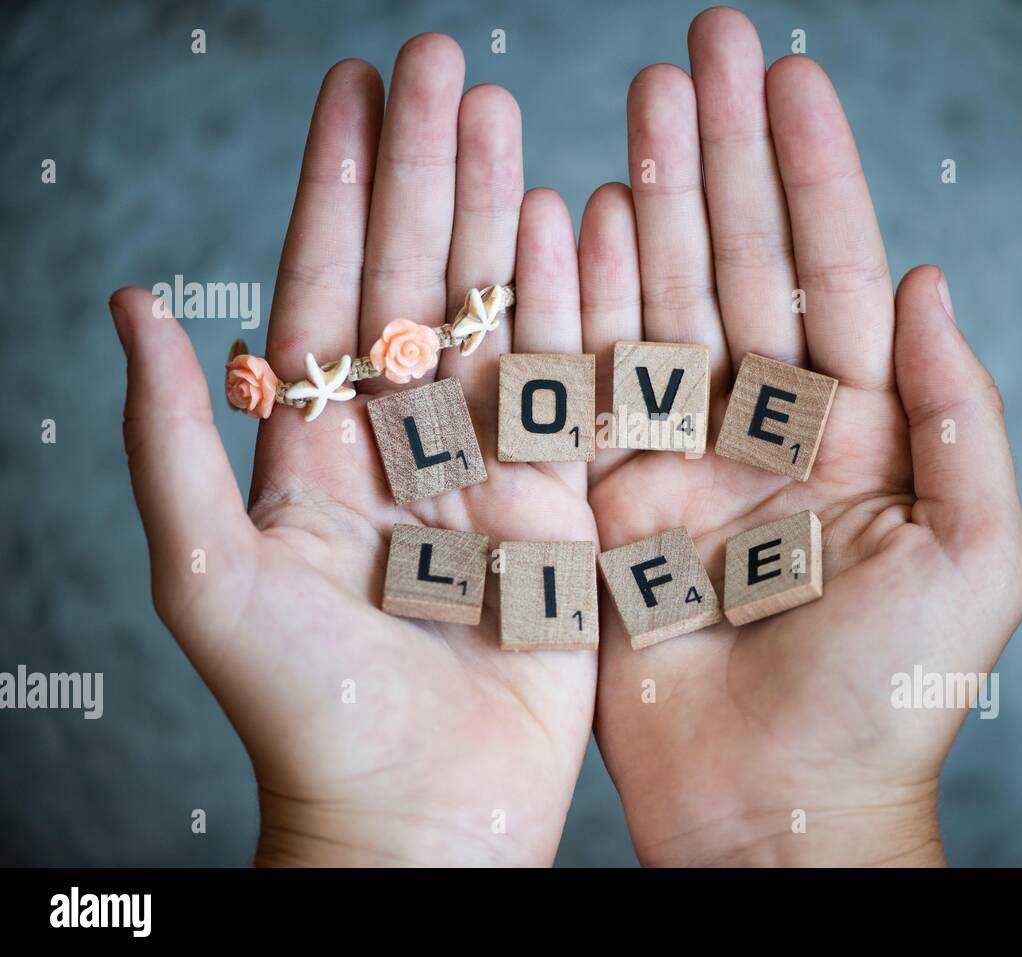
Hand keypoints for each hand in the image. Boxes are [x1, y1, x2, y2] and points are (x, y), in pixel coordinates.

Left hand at [110, 36, 594, 865]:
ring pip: (493, 309)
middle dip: (426, 166)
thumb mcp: (210, 573)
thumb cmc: (303, 712)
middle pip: (415, 274)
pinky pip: (568, 383)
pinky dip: (572, 301)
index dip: (340, 182)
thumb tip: (133, 305)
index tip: (359, 87)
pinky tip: (574, 223)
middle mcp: (402, 437)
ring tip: (506, 114)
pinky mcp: (558, 499)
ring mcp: (487, 461)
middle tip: (443, 61)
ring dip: (497, 210)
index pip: (327, 283)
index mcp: (313, 444)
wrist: (417, 815)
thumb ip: (174, 439)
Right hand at [579, 9, 1021, 865]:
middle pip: (738, 264)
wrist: (780, 808)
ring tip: (633, 102)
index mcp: (858, 431)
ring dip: (645, 201)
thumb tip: (931, 280)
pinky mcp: (607, 500)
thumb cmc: (892, 699)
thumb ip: (961, 417)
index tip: (784, 73)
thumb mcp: (972, 554)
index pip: (831, 271)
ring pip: (658, 303)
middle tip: (694, 47)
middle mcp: (766, 428)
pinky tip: (565, 218)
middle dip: (719, 155)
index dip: (810, 170)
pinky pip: (587, 386)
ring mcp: (679, 457)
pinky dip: (574, 302)